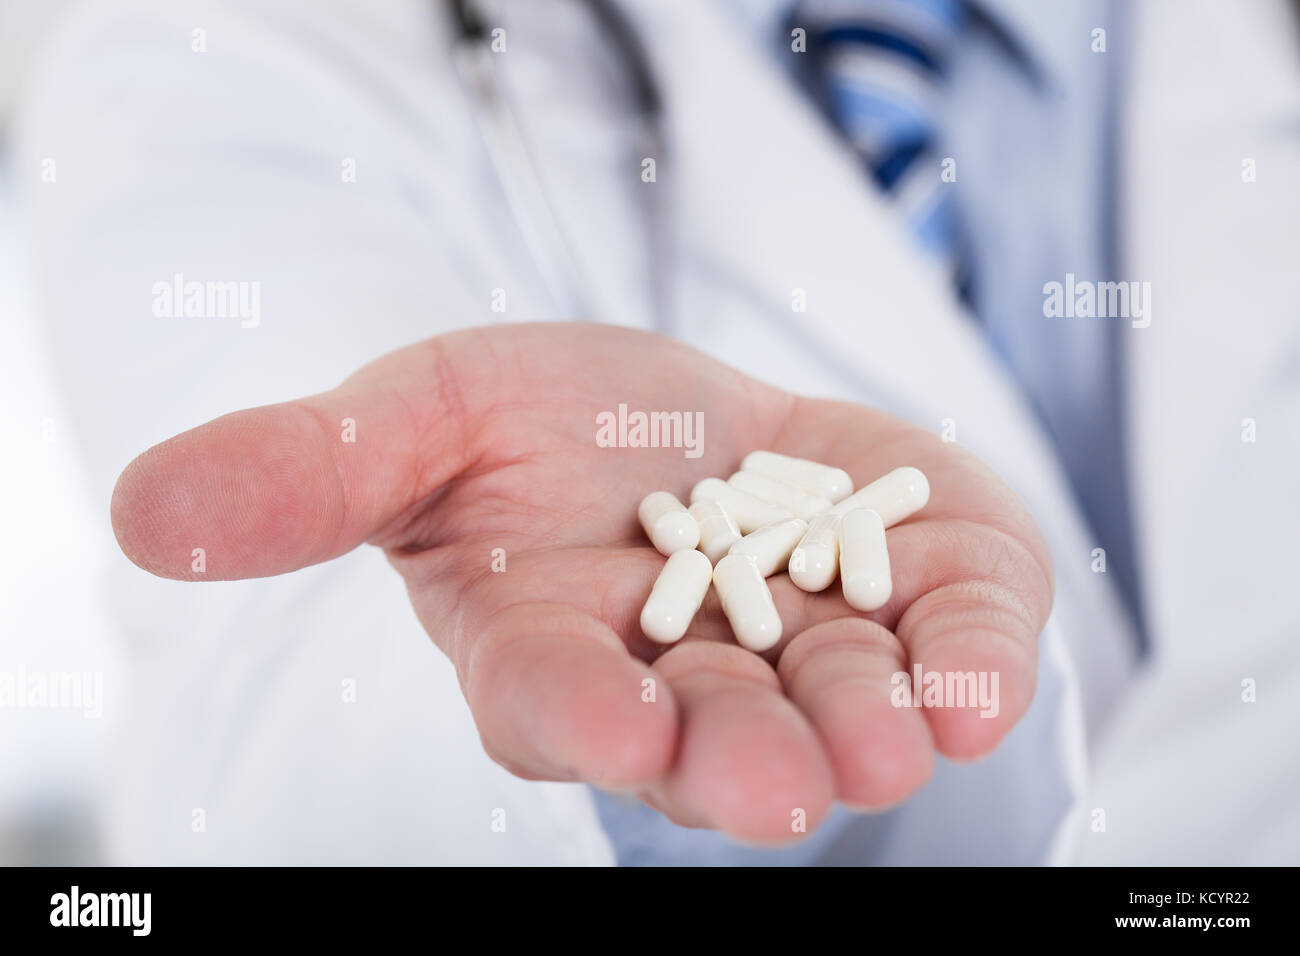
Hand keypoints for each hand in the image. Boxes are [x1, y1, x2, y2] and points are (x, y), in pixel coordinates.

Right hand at [111, 323, 1052, 843]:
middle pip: (710, 738)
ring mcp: (808, 645)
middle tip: (776, 789)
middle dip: (741, 762)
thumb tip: (148, 512)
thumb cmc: (534, 418)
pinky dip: (975, 653)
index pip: (553, 702)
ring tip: (899, 737)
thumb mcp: (414, 416)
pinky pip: (949, 634)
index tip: (607, 722)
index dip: (574, 714)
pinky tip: (983, 678)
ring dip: (867, 727)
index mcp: (553, 649)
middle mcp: (684, 677)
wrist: (679, 410)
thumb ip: (307, 472)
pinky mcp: (909, 590)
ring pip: (839, 708)